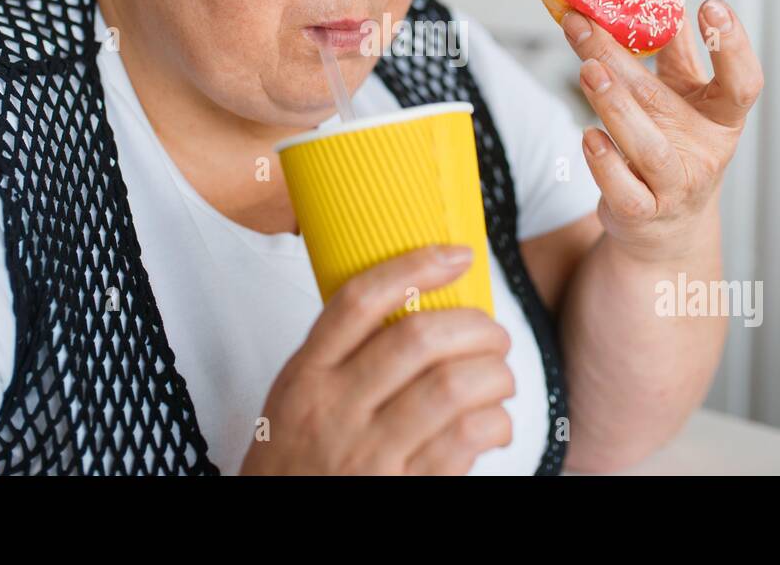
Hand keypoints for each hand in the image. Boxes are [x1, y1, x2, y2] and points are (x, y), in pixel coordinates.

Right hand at [239, 244, 514, 474]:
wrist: (278, 523)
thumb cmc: (296, 459)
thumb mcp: (296, 397)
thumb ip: (341, 354)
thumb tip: (416, 300)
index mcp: (306, 374)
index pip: (358, 301)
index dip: (415, 267)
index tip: (457, 255)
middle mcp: (333, 409)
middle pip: (418, 339)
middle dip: (475, 327)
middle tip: (494, 334)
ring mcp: (367, 454)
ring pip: (452, 388)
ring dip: (494, 375)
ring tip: (500, 378)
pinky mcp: (400, 491)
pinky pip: (464, 442)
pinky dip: (495, 423)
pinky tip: (494, 423)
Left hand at [560, 0, 762, 260]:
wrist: (667, 226)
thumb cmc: (677, 146)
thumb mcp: (686, 98)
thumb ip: (678, 49)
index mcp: (721, 118)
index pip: (742, 83)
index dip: (732, 46)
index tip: (711, 6)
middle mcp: (703, 151)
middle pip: (664, 102)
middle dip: (621, 59)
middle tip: (586, 24)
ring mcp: (675, 185)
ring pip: (646, 147)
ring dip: (614, 107)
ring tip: (587, 71)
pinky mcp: (642, 212)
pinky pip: (623, 189)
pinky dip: (604, 163)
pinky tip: (587, 136)